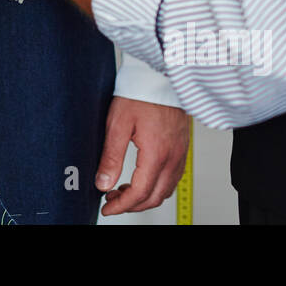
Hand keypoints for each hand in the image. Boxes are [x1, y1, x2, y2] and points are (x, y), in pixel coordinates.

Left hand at [96, 97, 188, 215]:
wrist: (159, 77)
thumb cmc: (140, 94)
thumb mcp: (117, 124)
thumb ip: (111, 157)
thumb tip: (103, 183)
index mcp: (156, 154)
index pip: (140, 193)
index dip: (122, 206)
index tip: (107, 208)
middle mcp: (173, 157)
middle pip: (155, 197)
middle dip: (132, 205)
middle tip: (112, 200)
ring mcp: (180, 154)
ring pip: (166, 190)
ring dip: (145, 197)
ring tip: (123, 190)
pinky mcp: (182, 148)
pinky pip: (173, 178)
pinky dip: (157, 186)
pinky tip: (142, 178)